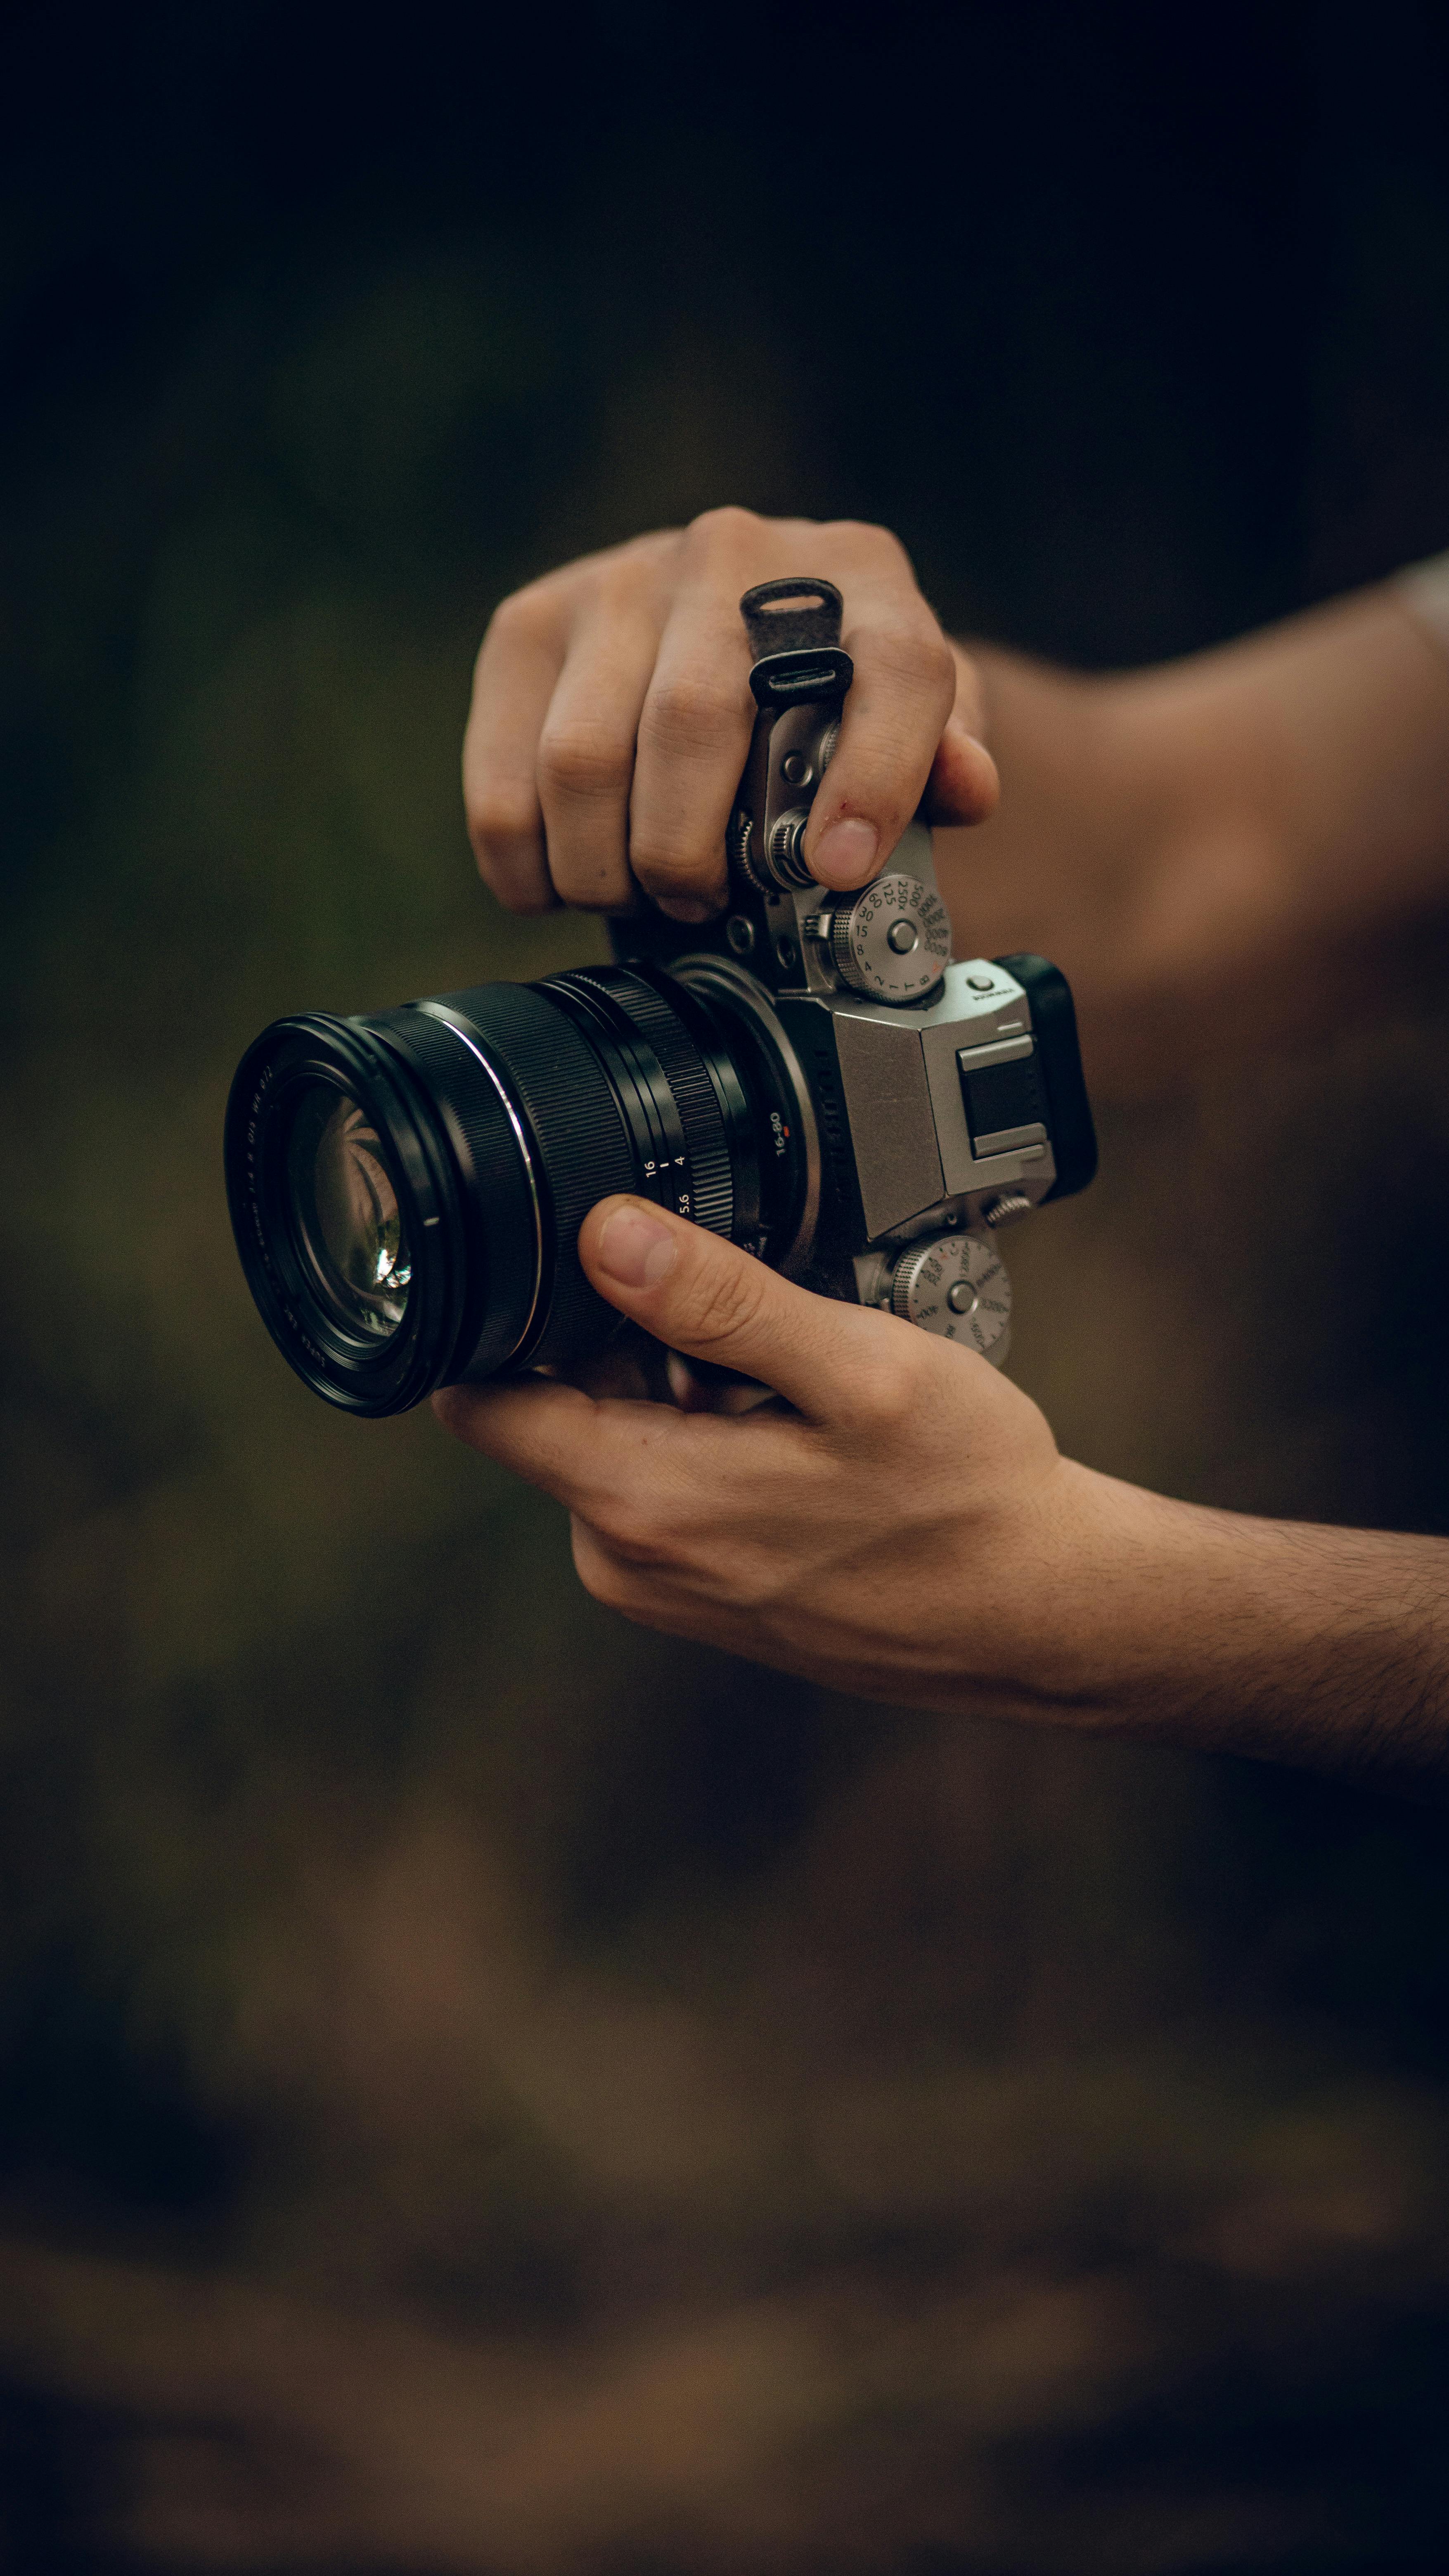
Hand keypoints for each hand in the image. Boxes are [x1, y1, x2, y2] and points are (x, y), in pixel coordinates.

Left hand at [433, 1196, 1109, 1714]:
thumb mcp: (857, 1369)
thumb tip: (603, 1235)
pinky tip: (807, 1444)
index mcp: (640, 1502)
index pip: (480, 1403)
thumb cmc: (967, 1499)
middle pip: (556, 1408)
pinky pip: (665, 1487)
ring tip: (798, 1400)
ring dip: (685, 1395)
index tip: (585, 1273)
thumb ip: (720, 1299)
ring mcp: (662, 1583)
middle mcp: (626, 1558)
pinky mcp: (700, 1591)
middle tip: (759, 1345)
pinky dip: (718, 1444)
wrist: (1040, 1611)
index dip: (510, 1319)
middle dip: (632, 1349)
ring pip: (617, 1442)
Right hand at [463, 509, 998, 922]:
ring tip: (635, 895)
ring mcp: (620, 579)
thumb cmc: (830, 686)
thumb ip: (946, 757)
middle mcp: (735, 553)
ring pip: (581, 758)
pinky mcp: (531, 620)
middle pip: (691, 724)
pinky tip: (560, 881)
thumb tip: (966, 786)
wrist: (737, 615)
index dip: (874, 779)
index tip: (839, 869)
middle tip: (700, 904)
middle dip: (688, 853)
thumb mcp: (914, 718)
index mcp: (862, 577)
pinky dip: (525, 858)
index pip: (890, 669)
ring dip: (604, 866)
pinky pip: (505, 770)